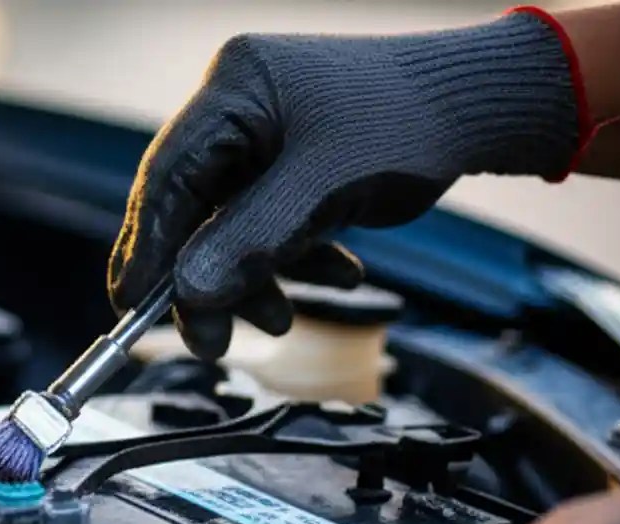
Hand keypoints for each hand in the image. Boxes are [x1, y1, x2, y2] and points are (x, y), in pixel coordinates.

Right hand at [108, 10, 581, 358]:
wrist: (485, 104)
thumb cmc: (412, 124)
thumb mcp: (325, 189)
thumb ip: (250, 240)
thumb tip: (187, 293)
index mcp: (235, 89)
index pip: (165, 176)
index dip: (146, 247)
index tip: (134, 306)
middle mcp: (241, 106)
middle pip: (194, 204)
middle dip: (206, 276)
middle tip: (211, 339)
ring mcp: (268, 131)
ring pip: (232, 220)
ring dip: (254, 275)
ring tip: (282, 320)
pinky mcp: (294, 157)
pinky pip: (271, 216)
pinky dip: (293, 255)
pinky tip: (335, 276)